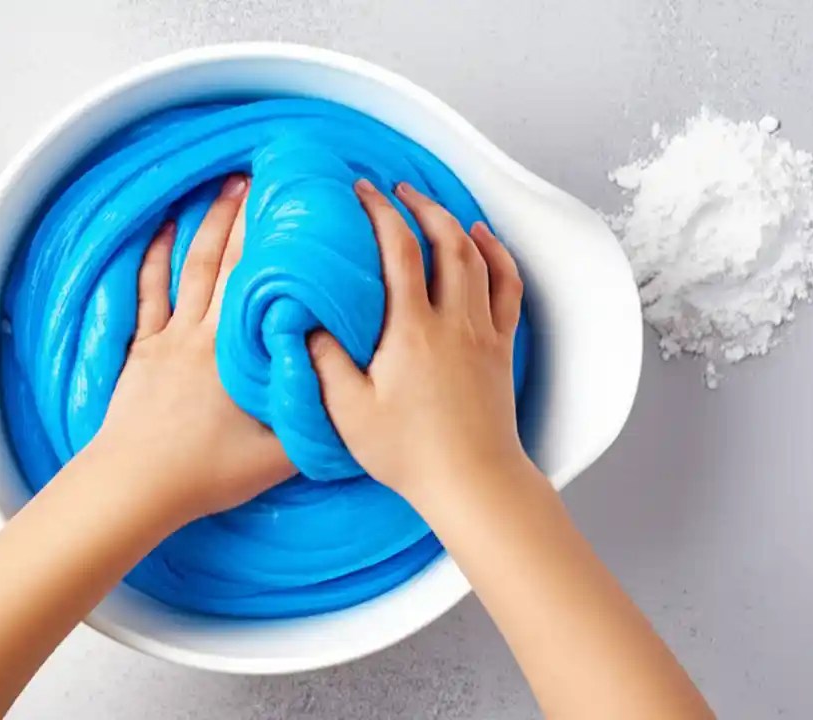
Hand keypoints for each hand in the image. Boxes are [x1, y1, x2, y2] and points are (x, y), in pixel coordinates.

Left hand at [87, 175, 295, 523]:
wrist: (136, 485)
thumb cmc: (207, 472)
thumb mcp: (278, 455)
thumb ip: (315, 415)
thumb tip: (351, 384)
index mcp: (239, 352)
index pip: (261, 283)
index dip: (278, 242)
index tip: (297, 206)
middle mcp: (205, 333)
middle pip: (227, 261)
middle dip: (247, 216)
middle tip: (264, 176)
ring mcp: (169, 337)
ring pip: (191, 267)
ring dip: (208, 224)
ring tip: (226, 188)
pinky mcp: (141, 349)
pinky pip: (147, 293)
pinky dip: (155, 257)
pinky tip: (164, 229)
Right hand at [308, 179, 529, 501]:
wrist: (472, 482)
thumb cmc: (408, 453)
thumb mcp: (349, 411)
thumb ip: (324, 362)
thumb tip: (304, 323)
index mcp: (410, 330)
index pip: (399, 250)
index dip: (380, 213)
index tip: (362, 192)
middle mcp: (452, 321)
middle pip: (445, 241)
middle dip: (420, 206)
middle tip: (397, 190)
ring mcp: (482, 333)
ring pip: (478, 259)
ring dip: (455, 224)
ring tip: (434, 207)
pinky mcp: (500, 350)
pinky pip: (507, 289)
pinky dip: (498, 257)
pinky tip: (485, 243)